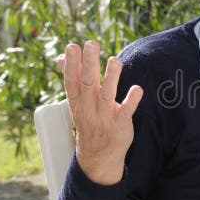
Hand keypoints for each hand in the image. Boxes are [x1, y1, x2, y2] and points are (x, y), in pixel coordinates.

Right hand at [57, 41, 142, 184]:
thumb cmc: (89, 121)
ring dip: (111, 77)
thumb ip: (73, 77)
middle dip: (89, 64)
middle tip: (91, 44)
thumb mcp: (77, 101)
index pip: (72, 80)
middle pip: (88, 83)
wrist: (98, 156)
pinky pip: (126, 111)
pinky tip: (137, 89)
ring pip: (107, 95)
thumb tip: (61, 57)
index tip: (72, 46)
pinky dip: (131, 100)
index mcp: (77, 101)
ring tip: (115, 60)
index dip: (72, 64)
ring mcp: (104, 116)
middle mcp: (89, 108)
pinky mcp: (120, 124)